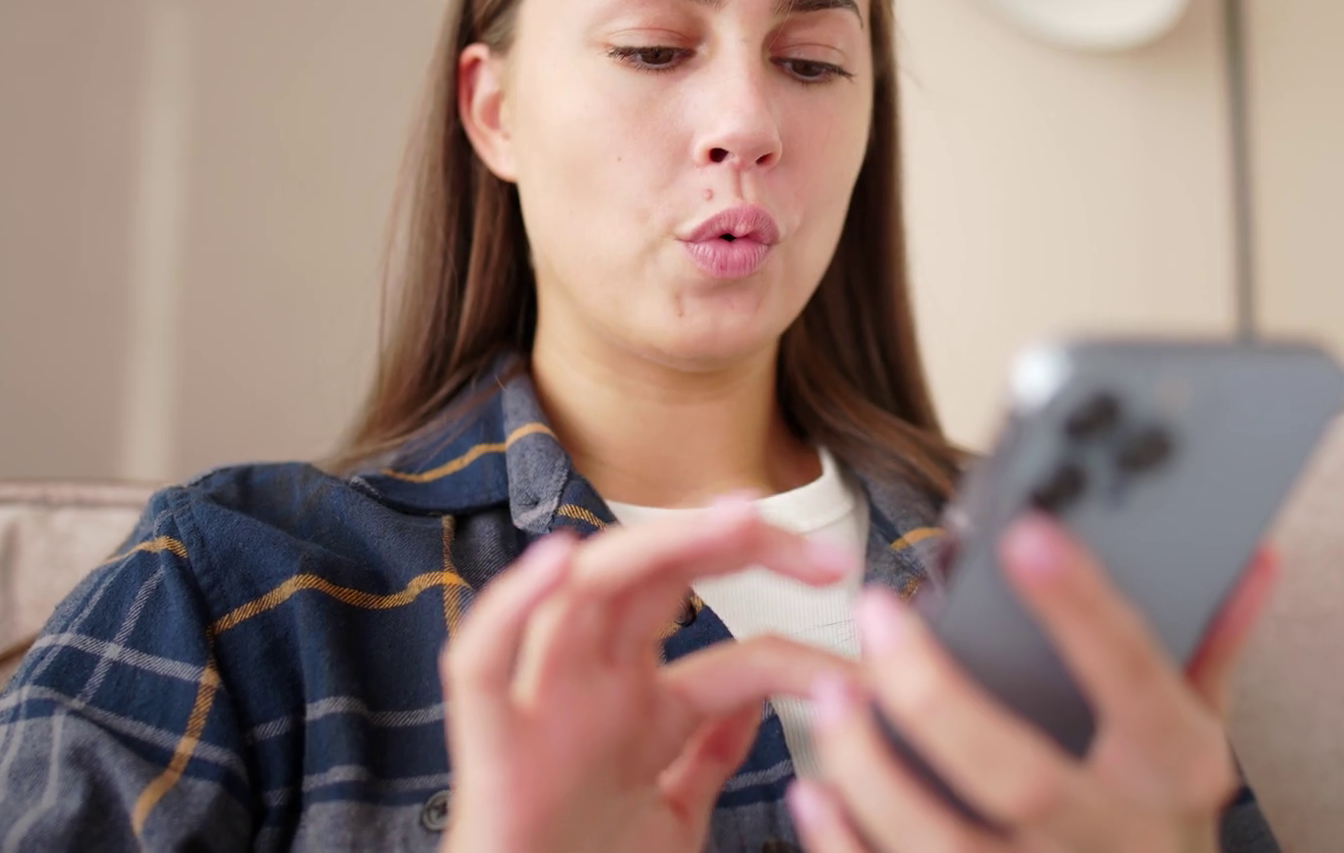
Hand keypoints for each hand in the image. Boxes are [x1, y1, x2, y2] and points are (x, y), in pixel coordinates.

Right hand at [438, 499, 859, 852]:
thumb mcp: (672, 820)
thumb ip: (707, 759)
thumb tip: (751, 701)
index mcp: (642, 712)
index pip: (733, 649)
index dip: (800, 639)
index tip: (865, 646)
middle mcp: (593, 693)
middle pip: (658, 583)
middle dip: (736, 547)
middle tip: (820, 551)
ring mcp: (540, 711)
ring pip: (583, 593)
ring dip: (654, 547)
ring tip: (731, 522)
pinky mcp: (488, 752)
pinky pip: (478, 664)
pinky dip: (510, 608)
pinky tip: (559, 564)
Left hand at [790, 511, 1279, 852]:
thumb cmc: (1159, 828)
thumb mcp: (1198, 744)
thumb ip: (1208, 648)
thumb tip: (1247, 557)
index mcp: (1172, 773)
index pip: (1133, 677)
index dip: (1081, 607)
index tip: (1025, 535)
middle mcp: (1113, 839)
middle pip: (1019, 775)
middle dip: (937, 695)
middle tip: (878, 616)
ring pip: (943, 845)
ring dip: (874, 771)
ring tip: (836, 693)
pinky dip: (847, 844)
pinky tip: (816, 791)